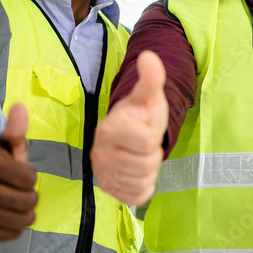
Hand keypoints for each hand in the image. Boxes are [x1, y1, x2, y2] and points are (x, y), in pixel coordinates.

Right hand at [0, 103, 38, 242]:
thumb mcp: (5, 144)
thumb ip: (16, 130)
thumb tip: (18, 107)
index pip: (30, 178)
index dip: (30, 176)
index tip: (17, 172)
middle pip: (28, 201)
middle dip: (30, 196)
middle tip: (17, 190)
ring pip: (22, 221)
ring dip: (25, 213)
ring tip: (14, 204)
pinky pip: (10, 235)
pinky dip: (13, 228)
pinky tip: (2, 216)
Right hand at [92, 51, 168, 205]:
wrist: (128, 133)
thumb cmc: (140, 114)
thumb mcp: (148, 96)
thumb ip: (151, 78)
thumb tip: (149, 56)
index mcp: (109, 129)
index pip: (148, 144)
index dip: (153, 137)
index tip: (144, 129)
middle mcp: (100, 153)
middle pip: (147, 165)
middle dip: (152, 155)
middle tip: (143, 144)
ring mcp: (102, 173)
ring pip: (143, 181)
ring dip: (149, 171)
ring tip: (140, 156)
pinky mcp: (108, 190)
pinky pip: (137, 197)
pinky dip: (143, 187)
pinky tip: (136, 172)